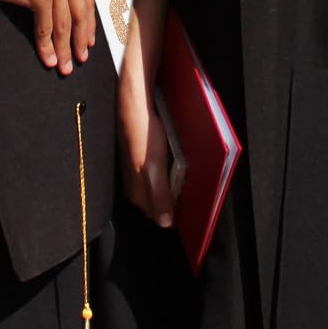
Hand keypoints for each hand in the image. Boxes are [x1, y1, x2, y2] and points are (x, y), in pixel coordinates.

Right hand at [0, 0, 94, 72]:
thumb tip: (67, 8)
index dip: (88, 21)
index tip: (88, 39)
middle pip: (80, 10)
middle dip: (80, 39)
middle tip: (80, 58)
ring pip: (64, 22)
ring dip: (64, 48)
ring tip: (64, 65)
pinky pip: (46, 25)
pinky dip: (46, 45)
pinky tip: (47, 58)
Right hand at [118, 64, 175, 227]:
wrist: (133, 105)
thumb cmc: (144, 134)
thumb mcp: (154, 168)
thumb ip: (159, 195)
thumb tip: (165, 223)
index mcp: (136, 191)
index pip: (156, 215)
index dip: (172, 216)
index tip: (191, 216)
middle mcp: (134, 184)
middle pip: (156, 202)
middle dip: (172, 204)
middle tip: (194, 200)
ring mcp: (136, 169)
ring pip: (156, 187)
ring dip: (171, 188)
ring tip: (190, 184)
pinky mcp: (140, 156)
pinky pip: (156, 172)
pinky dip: (168, 173)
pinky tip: (178, 166)